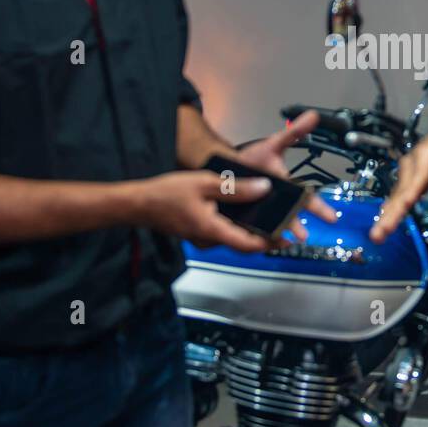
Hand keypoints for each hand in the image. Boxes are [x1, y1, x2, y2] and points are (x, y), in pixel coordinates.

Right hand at [130, 171, 276, 252]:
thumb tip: (264, 188)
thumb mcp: (205, 183)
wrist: (139, 203)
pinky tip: (244, 211)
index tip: (288, 238)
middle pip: (243, 243)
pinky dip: (236, 226)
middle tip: (285, 226)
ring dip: (251, 230)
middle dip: (265, 237)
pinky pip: (222, 232)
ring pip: (233, 238)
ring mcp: (202, 239)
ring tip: (270, 216)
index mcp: (213, 230)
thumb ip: (236, 188)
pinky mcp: (198, 234)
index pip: (249, 244)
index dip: (271, 242)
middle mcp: (209, 240)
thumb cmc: (168, 193)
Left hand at [229, 110, 337, 235]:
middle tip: (303, 235)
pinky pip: (254, 229)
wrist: (228, 166)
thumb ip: (295, 132)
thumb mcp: (275, 144)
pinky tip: (259, 241)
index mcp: (288, 188)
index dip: (320, 208)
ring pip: (274, 224)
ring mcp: (263, 211)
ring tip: (280, 240)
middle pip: (290, 215)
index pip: (307, 199)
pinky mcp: (247, 218)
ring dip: (278, 231)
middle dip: (296, 224)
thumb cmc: (254, 159)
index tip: (331, 217)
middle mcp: (278, 202)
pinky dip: (257, 235)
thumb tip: (313, 116)